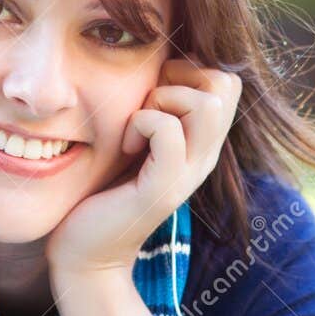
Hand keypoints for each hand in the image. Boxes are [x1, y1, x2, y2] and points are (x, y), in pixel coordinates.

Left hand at [45, 58, 241, 278]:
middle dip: (180, 78)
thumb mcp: (135, 139)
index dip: (190, 70)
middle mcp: (203, 157)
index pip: (228, 81)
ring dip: (161, 100)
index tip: (153, 94)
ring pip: (206, 103)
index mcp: (200, 143)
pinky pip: (167, 130)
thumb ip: (153, 107)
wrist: (86, 253)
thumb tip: (154, 62)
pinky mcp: (163, 189)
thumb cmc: (101, 190)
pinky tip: (124, 146)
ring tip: (135, 127)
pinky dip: (141, 123)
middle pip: (226, 85)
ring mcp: (187, 174)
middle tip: (147, 106)